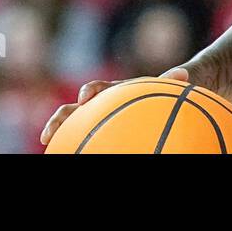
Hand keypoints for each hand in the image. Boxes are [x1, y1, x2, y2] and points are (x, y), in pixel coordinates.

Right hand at [39, 67, 189, 145]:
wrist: (166, 95)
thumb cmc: (168, 90)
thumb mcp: (171, 85)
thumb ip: (172, 80)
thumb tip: (184, 73)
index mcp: (116, 90)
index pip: (98, 88)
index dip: (89, 92)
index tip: (85, 99)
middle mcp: (102, 103)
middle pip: (74, 110)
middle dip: (59, 120)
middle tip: (47, 134)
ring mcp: (100, 118)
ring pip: (74, 128)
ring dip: (61, 138)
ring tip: (49, 152)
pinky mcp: (103, 130)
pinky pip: (88, 140)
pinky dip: (77, 146)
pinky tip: (71, 157)